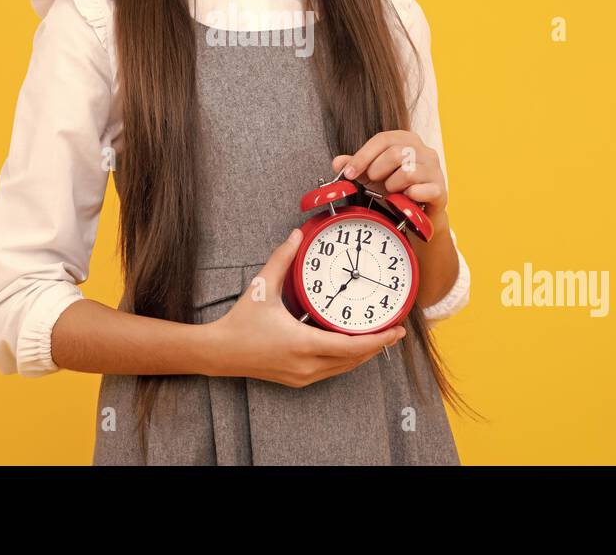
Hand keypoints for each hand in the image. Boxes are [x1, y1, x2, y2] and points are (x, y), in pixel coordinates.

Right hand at [202, 228, 405, 386]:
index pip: (352, 346)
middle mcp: (307, 365)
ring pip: (344, 368)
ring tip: (379, 337)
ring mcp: (303, 376)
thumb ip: (282, 259)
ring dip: (363, 354)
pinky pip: (332, 372)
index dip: (378, 340)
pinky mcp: (298, 379)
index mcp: (303, 344)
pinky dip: (346, 359)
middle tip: (396, 329)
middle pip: (354, 360)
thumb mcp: (261, 287)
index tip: (396, 330)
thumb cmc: (240, 322)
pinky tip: (351, 346)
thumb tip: (296, 235)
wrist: (219, 352)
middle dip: (378, 345)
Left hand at [332, 130, 447, 216]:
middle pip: (396, 153)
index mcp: (407, 140)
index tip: (349, 172)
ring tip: (392, 191)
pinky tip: (405, 199)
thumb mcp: (372, 175)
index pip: (383, 139)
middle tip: (374, 182)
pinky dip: (410, 195)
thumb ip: (356, 166)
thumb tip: (338, 162)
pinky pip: (424, 189)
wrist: (418, 213)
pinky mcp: (440, 190)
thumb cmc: (396, 188)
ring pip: (408, 172)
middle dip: (377, 171)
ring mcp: (435, 170)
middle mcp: (424, 151)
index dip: (363, 156)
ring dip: (393, 185)